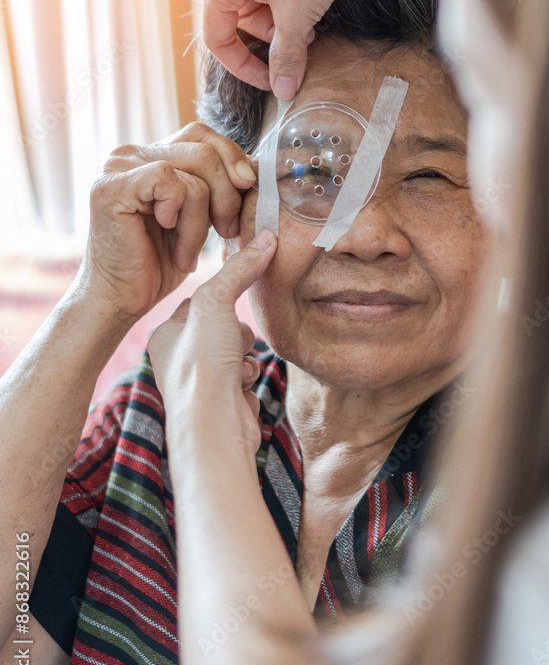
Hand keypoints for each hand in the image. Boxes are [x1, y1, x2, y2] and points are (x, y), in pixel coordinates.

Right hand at [78, 122, 256, 321]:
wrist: (121, 299)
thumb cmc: (160, 263)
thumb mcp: (200, 217)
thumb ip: (218, 186)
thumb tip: (253, 167)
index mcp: (151, 154)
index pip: (204, 135)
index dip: (233, 160)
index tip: (247, 194)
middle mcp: (131, 153)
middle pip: (205, 148)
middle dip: (228, 194)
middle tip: (227, 231)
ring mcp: (118, 167)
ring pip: (195, 169)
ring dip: (203, 219)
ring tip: (188, 251)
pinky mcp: (111, 187)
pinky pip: (171, 183)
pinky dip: (183, 217)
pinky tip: (169, 237)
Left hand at [147, 230, 277, 451]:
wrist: (213, 427)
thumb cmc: (202, 365)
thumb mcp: (216, 302)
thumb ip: (240, 269)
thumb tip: (266, 237)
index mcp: (165, 336)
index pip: (201, 300)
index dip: (223, 296)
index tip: (237, 293)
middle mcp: (179, 359)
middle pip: (224, 325)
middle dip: (238, 333)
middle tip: (232, 339)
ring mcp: (201, 382)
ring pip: (240, 350)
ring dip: (246, 355)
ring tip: (235, 368)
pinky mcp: (224, 402)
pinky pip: (247, 375)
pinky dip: (249, 378)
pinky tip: (240, 388)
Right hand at [201, 0, 442, 100]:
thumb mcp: (296, 19)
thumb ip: (286, 58)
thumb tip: (284, 91)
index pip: (218, 39)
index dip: (244, 67)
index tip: (271, 82)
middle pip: (238, 19)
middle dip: (269, 39)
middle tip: (299, 44)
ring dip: (280, 19)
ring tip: (309, 23)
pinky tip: (311, 0)